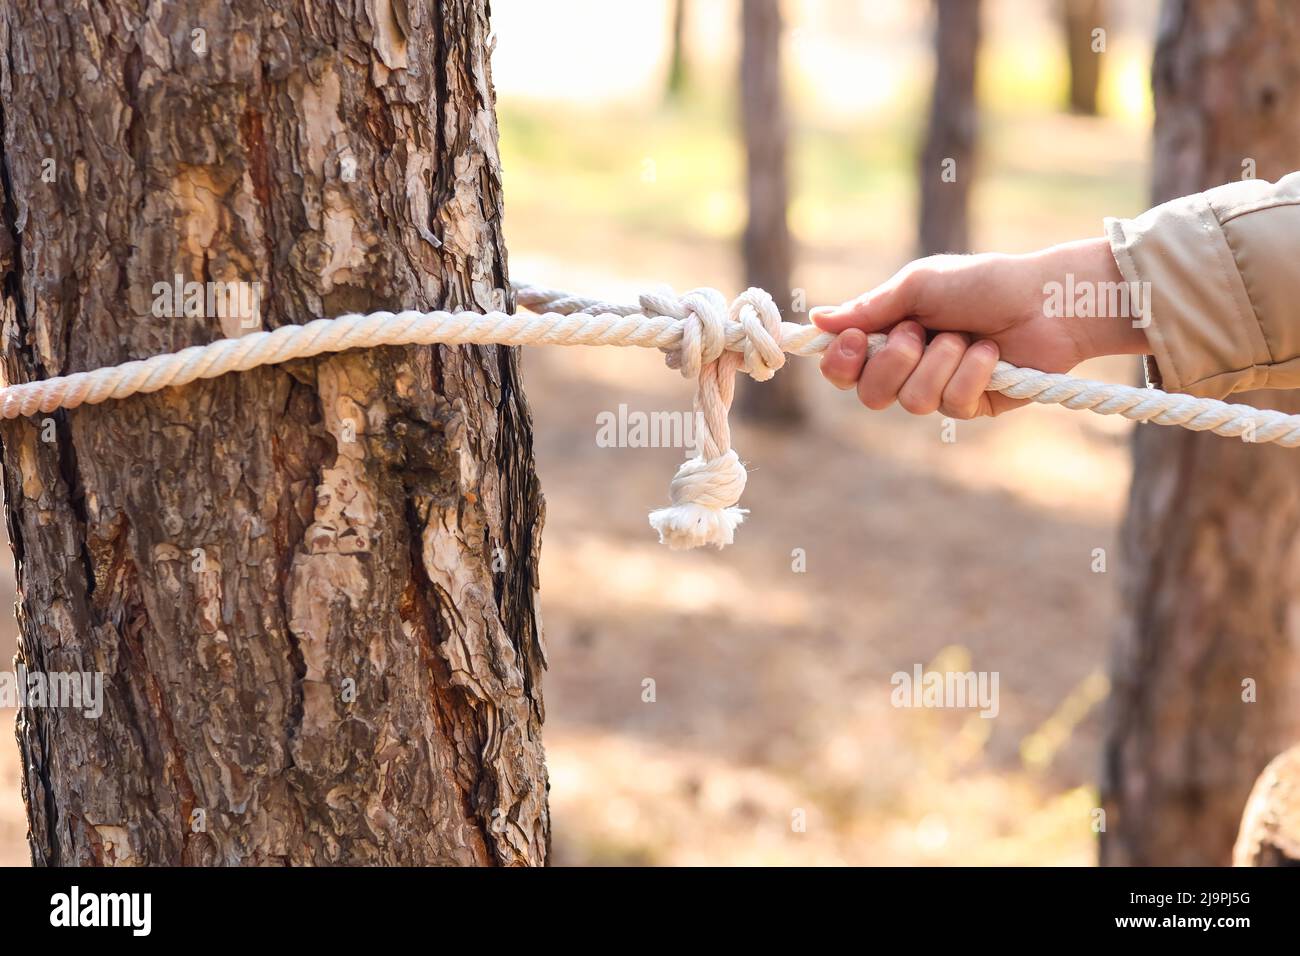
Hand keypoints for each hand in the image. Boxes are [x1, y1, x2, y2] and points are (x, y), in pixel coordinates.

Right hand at [811, 237, 1148, 418]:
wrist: (1046, 299)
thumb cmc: (982, 283)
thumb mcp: (917, 286)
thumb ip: (868, 308)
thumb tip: (816, 319)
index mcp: (890, 336)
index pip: (844, 369)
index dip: (841, 363)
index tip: (856, 340)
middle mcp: (909, 368)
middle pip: (869, 394)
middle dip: (894, 362)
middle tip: (920, 331)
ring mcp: (940, 389)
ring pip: (912, 402)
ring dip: (939, 362)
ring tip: (965, 337)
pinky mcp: (973, 405)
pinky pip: (952, 404)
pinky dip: (971, 372)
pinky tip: (992, 354)